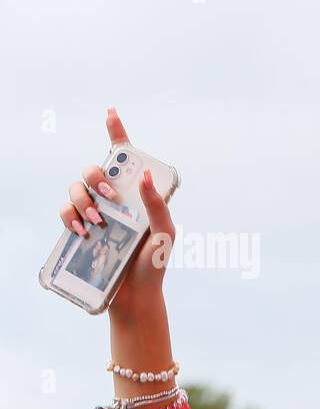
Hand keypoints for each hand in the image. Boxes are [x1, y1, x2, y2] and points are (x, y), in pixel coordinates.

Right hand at [57, 107, 174, 319]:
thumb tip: (143, 175)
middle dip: (98, 179)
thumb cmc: (155, 264)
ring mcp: (96, 214)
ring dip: (83, 200)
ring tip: (98, 222)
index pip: (126, 160)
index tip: (111, 112)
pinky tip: (82, 230)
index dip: (117, 133)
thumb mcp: (165, 234)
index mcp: (138, 196)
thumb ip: (157, 205)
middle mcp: (115, 200)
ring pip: (76, 189)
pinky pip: (65, 211)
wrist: (137, 296)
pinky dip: (70, 216)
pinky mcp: (81, 230)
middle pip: (94, 171)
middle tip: (111, 198)